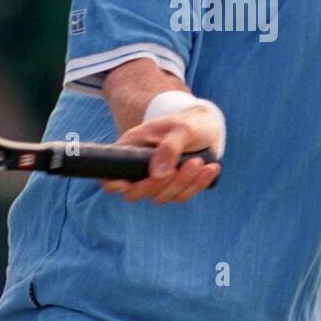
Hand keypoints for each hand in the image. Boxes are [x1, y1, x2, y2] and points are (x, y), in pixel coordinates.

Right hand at [99, 106, 221, 203]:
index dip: (113, 183)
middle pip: (136, 193)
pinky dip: (197, 185)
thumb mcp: (182, 128)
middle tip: (189, 164)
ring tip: (201, 162)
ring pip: (161, 197)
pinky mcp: (173, 187)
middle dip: (161, 184)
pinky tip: (210, 169)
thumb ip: (169, 148)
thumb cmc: (189, 123)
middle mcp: (140, 168)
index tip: (127, 183)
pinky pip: (181, 196)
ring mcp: (156, 180)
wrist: (207, 127)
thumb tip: (157, 175)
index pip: (110, 175)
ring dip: (184, 182)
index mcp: (131, 149)